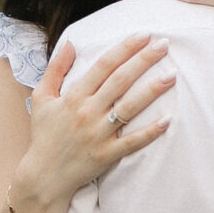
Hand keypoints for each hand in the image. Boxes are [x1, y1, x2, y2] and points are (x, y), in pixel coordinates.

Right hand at [13, 35, 173, 209]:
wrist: (43, 176)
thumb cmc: (44, 134)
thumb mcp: (41, 98)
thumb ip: (55, 69)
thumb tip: (71, 43)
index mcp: (74, 96)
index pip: (104, 65)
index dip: (125, 48)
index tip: (144, 35)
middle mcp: (87, 113)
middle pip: (120, 81)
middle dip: (144, 60)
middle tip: (164, 45)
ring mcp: (98, 134)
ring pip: (129, 108)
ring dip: (152, 91)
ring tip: (172, 75)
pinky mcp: (106, 155)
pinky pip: (132, 142)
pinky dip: (150, 132)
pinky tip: (168, 119)